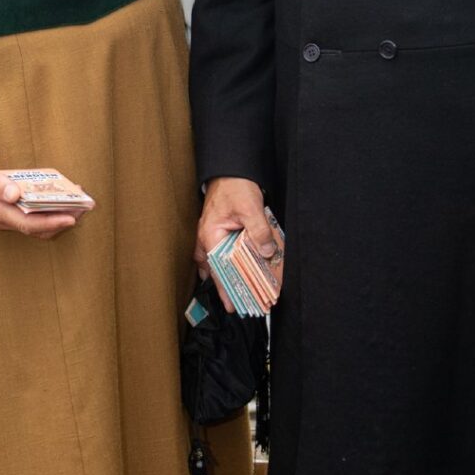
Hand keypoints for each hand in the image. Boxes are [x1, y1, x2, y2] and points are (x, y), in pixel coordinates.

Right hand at [0, 145, 81, 238]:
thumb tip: (15, 195)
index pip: (28, 224)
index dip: (52, 222)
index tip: (72, 217)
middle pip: (35, 227)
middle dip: (60, 220)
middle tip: (82, 208)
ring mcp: (0, 214)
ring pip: (33, 223)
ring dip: (55, 216)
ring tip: (75, 203)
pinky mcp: (2, 207)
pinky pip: (28, 215)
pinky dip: (44, 210)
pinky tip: (54, 198)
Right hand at [195, 177, 280, 310]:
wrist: (230, 167)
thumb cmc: (235, 186)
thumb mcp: (250, 208)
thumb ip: (259, 231)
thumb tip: (267, 252)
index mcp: (210, 236)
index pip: (218, 271)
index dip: (227, 289)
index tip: (234, 306)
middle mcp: (208, 239)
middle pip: (219, 270)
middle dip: (231, 286)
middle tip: (244, 303)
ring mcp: (212, 236)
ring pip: (220, 263)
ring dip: (231, 275)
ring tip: (243, 290)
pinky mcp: (220, 231)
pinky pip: (224, 253)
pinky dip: (232, 262)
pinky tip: (242, 269)